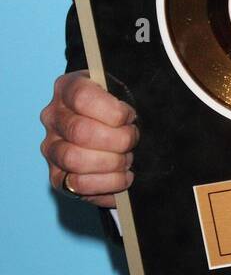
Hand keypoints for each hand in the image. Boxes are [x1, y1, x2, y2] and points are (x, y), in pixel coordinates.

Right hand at [40, 71, 138, 207]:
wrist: (105, 126)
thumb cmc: (116, 107)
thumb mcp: (121, 91)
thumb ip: (125, 95)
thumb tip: (134, 116)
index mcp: (67, 88)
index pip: (82, 97)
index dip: (113, 111)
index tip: (129, 117)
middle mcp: (53, 118)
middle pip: (80, 131)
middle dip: (117, 140)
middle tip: (133, 141)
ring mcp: (52, 148)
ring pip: (75, 160)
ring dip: (111, 163)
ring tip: (127, 160)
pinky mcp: (56, 176)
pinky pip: (77, 185)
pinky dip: (107, 184)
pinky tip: (123, 178)